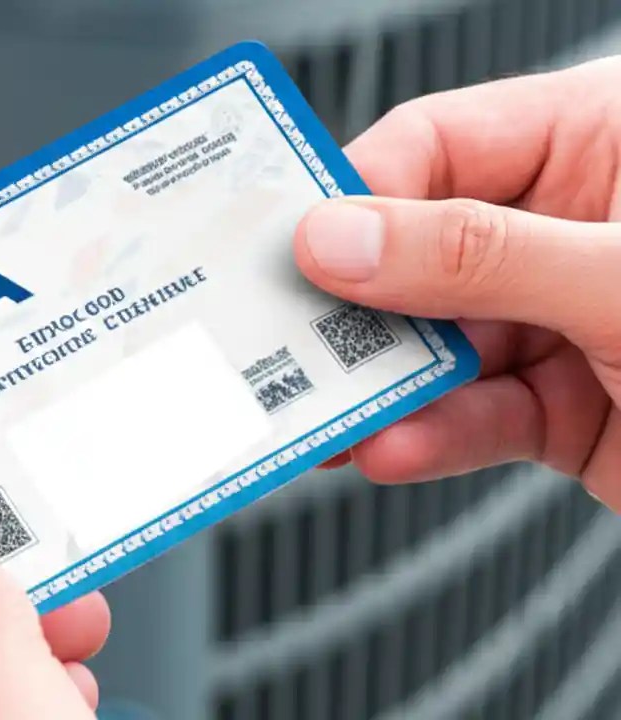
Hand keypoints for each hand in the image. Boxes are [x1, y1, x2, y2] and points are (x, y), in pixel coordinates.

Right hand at [293, 57, 620, 506]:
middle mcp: (569, 227)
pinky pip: (475, 416)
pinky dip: (431, 437)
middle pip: (417, 253)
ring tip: (333, 411)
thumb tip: (343, 236)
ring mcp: (562, 321)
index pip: (434, 148)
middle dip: (355, 307)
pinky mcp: (564, 407)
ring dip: (383, 386)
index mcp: (596, 143)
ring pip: (436, 346)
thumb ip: (478, 254)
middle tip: (283, 339)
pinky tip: (396, 444)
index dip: (353, 195)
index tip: (287, 244)